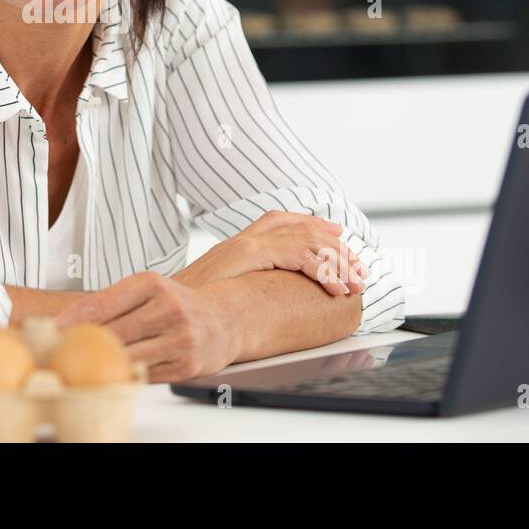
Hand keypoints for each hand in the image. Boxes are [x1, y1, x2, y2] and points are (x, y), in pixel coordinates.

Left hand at [53, 272, 238, 382]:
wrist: (222, 319)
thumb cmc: (175, 304)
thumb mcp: (147, 289)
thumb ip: (112, 302)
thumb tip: (66, 320)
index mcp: (152, 284)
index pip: (100, 303)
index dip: (70, 320)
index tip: (49, 331)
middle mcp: (167, 307)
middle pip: (111, 333)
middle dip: (80, 345)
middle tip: (55, 352)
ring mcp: (179, 338)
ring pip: (127, 357)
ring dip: (100, 365)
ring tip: (78, 368)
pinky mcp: (186, 364)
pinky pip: (146, 374)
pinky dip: (126, 376)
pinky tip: (111, 376)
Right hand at [172, 209, 367, 295]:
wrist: (169, 308)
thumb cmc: (193, 308)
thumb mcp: (222, 292)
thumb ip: (245, 285)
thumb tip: (269, 296)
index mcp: (238, 244)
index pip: (281, 220)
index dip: (312, 223)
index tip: (337, 232)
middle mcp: (244, 238)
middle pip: (300, 228)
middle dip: (335, 247)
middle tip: (358, 267)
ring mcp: (246, 244)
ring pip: (306, 241)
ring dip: (336, 262)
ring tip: (354, 282)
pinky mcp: (248, 255)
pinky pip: (297, 255)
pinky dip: (322, 270)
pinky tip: (334, 287)